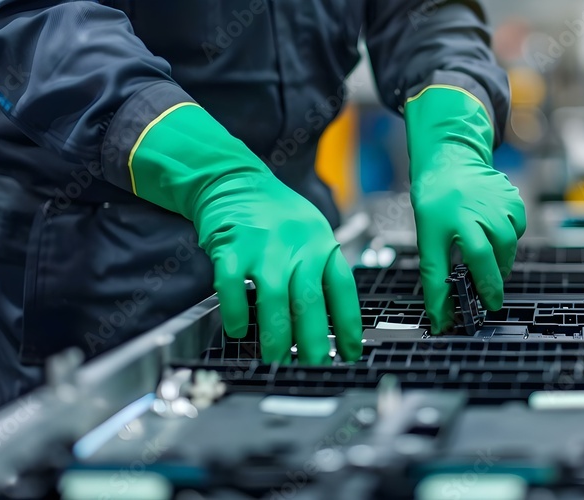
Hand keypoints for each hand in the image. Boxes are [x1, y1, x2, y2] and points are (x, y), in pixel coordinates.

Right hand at [197, 173, 362, 363]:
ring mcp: (263, 248)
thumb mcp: (311, 231)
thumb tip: (331, 320)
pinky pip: (233, 287)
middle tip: (315, 368)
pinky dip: (236, 312)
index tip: (351, 353)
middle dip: (314, 343)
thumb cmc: (274, 213)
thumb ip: (321, 268)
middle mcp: (296, 246)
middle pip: (310, 302)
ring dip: (276, 337)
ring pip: (274, 300)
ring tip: (277, 361)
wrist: (233, 180)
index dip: (349, 325)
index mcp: (321, 244)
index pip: (343, 289)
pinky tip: (238, 330)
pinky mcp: (231, 249)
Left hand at [411, 163, 525, 332]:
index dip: (485, 285)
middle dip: (494, 279)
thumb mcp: (427, 240)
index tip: (488, 306)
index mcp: (460, 217)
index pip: (478, 257)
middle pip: (499, 254)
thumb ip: (435, 280)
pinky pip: (518, 230)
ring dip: (499, 261)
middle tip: (488, 296)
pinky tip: (491, 235)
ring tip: (483, 262)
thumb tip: (441, 318)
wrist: (450, 164)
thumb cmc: (435, 203)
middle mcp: (485, 208)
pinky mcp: (515, 200)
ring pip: (510, 246)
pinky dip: (507, 240)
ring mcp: (503, 202)